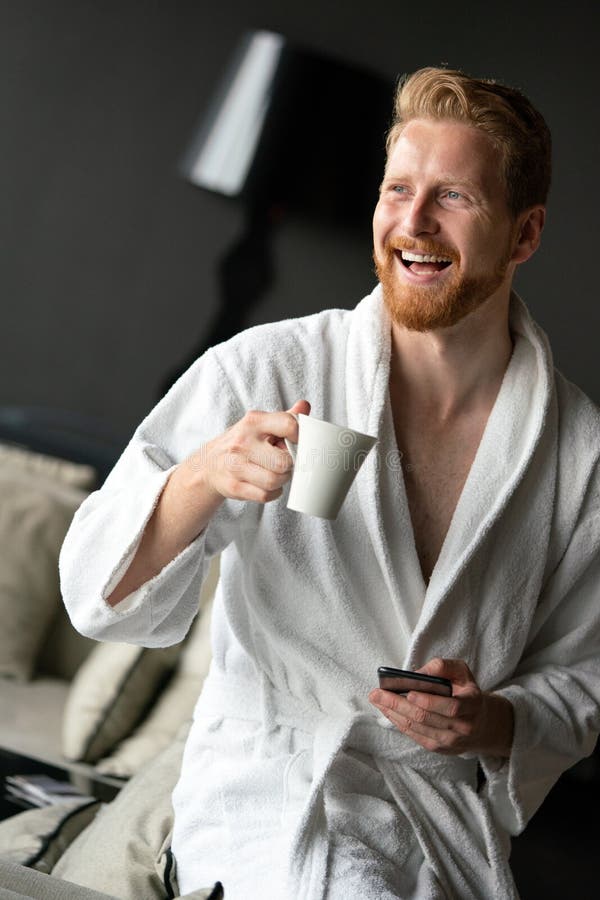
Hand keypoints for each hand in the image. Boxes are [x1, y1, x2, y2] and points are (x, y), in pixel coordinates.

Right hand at [190, 399, 310, 504]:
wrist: (209, 464)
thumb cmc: (243, 443)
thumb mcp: (260, 425)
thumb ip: (285, 417)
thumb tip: (304, 406)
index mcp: (253, 422)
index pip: (289, 425)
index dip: (300, 436)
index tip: (298, 442)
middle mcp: (243, 442)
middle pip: (284, 461)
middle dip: (289, 464)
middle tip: (285, 462)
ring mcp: (236, 466)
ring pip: (275, 481)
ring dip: (281, 480)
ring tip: (276, 473)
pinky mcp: (234, 486)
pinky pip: (265, 495)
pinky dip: (272, 492)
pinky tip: (267, 484)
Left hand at [368, 657, 513, 757]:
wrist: (481, 723)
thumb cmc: (466, 692)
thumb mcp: (462, 672)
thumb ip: (443, 667)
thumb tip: (416, 674)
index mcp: (472, 706)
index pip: (450, 708)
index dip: (429, 702)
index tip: (409, 692)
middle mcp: (463, 727)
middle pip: (426, 718)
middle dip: (398, 705)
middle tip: (377, 693)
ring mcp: (450, 741)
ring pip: (416, 728)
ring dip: (393, 713)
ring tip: (377, 700)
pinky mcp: (438, 748)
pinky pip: (414, 735)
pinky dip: (398, 722)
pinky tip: (387, 711)